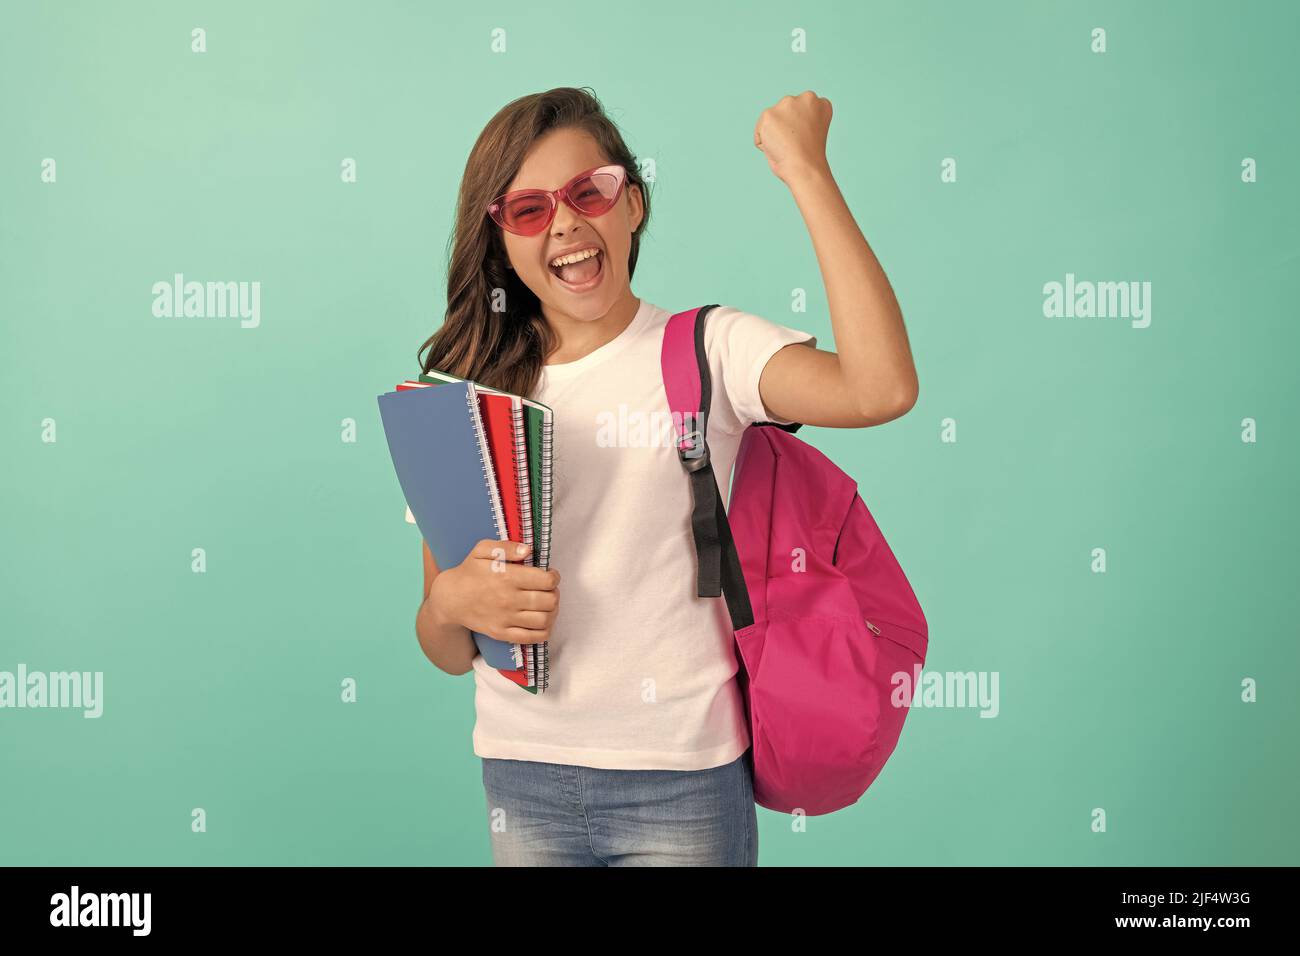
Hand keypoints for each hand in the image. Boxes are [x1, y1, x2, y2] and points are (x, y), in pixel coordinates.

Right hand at [433, 538, 559, 645]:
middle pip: (549, 601)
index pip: (546, 581)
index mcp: (507, 577)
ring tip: (547, 605)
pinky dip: (544, 631)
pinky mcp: (502, 633)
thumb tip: (528, 550)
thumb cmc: (469, 572)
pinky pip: (533, 637)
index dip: (554, 577)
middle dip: (555, 593)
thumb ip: (506, 546)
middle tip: (549, 590)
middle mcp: (509, 599)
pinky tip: (542, 621)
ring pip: (545, 620)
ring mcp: (506, 619)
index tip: (550, 575)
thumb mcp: (482, 550)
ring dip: (552, 611)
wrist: (449, 598)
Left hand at [754, 90, 832, 185]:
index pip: (803, 112)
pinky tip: (776, 149)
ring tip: (786, 147)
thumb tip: (783, 121)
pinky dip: (763, 144)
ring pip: (772, 120)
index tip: (806, 140)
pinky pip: (759, 132)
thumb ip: (803, 119)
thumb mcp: (814, 131)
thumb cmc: (810, 158)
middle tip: (795, 144)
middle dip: (786, 127)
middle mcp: (806, 97)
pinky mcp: (769, 114)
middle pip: (786, 112)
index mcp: (820, 103)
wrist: (805, 167)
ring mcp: (786, 104)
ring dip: (775, 134)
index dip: (802, 130)